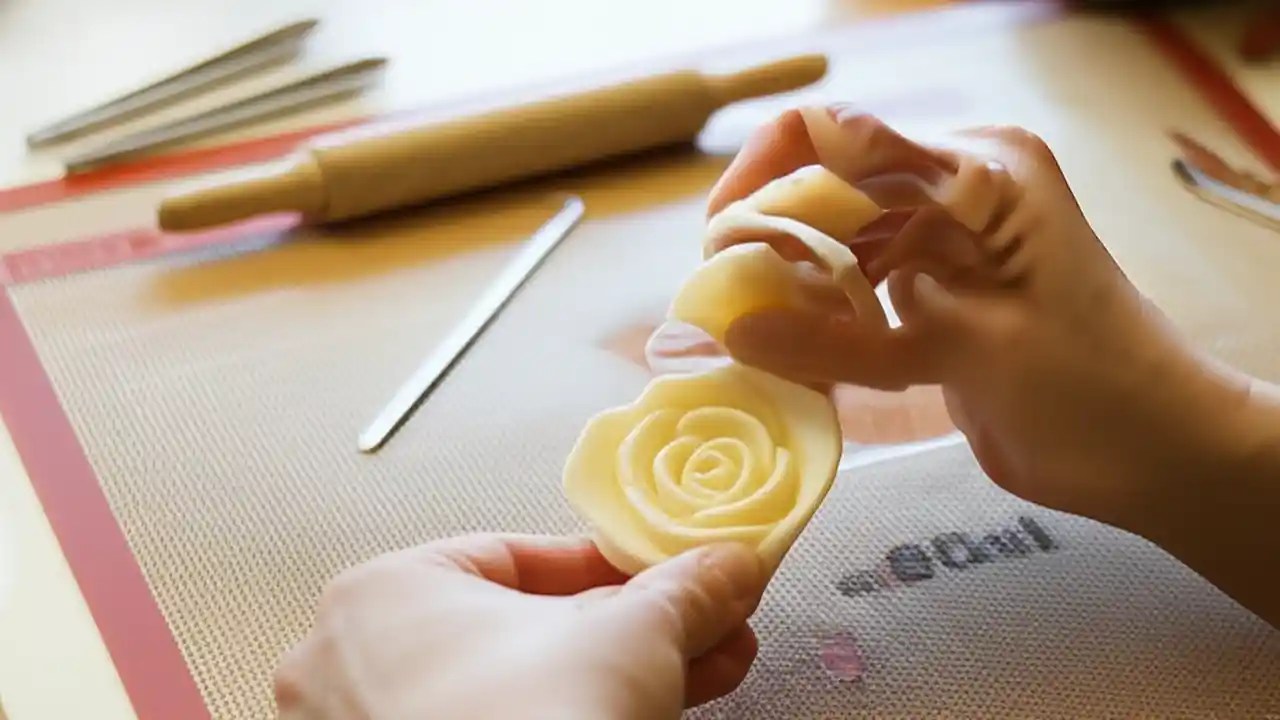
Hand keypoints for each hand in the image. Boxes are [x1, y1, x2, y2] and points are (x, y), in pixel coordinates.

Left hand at [274, 534, 764, 719]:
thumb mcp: (633, 636)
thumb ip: (681, 591)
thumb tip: (723, 570)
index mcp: (383, 593)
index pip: (518, 556)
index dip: (610, 566)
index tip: (662, 577)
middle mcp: (355, 666)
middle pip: (526, 629)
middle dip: (629, 632)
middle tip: (692, 631)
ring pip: (519, 690)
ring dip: (615, 680)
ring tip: (692, 678)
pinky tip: (641, 719)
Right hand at [707, 107, 1259, 534]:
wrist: (1155, 453)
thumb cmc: (1088, 385)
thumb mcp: (967, 347)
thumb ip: (845, 340)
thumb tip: (734, 331)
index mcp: (975, 173)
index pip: (843, 138)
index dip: (766, 174)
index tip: (719, 239)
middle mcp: (953, 196)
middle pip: (827, 194)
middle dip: (767, 243)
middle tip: (722, 306)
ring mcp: (943, 251)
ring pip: (833, 250)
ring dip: (787, 291)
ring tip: (745, 341)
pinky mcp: (934, 303)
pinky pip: (853, 300)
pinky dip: (818, 329)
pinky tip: (790, 364)